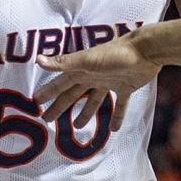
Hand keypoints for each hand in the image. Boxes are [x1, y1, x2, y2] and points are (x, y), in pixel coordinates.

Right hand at [34, 35, 160, 131]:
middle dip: (60, 106)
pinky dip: (117, 117)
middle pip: (73, 94)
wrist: (145, 51)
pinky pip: (120, 105)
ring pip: (94, 101)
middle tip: (47, 119)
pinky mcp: (127, 87)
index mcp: (82, 70)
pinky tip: (114, 129)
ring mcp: (110, 82)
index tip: (36, 101)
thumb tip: (38, 60)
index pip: (61, 84)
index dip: (49, 92)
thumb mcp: (87, 60)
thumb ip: (64, 63)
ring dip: (86, 113)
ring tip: (78, 126)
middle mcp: (94, 76)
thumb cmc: (115, 54)